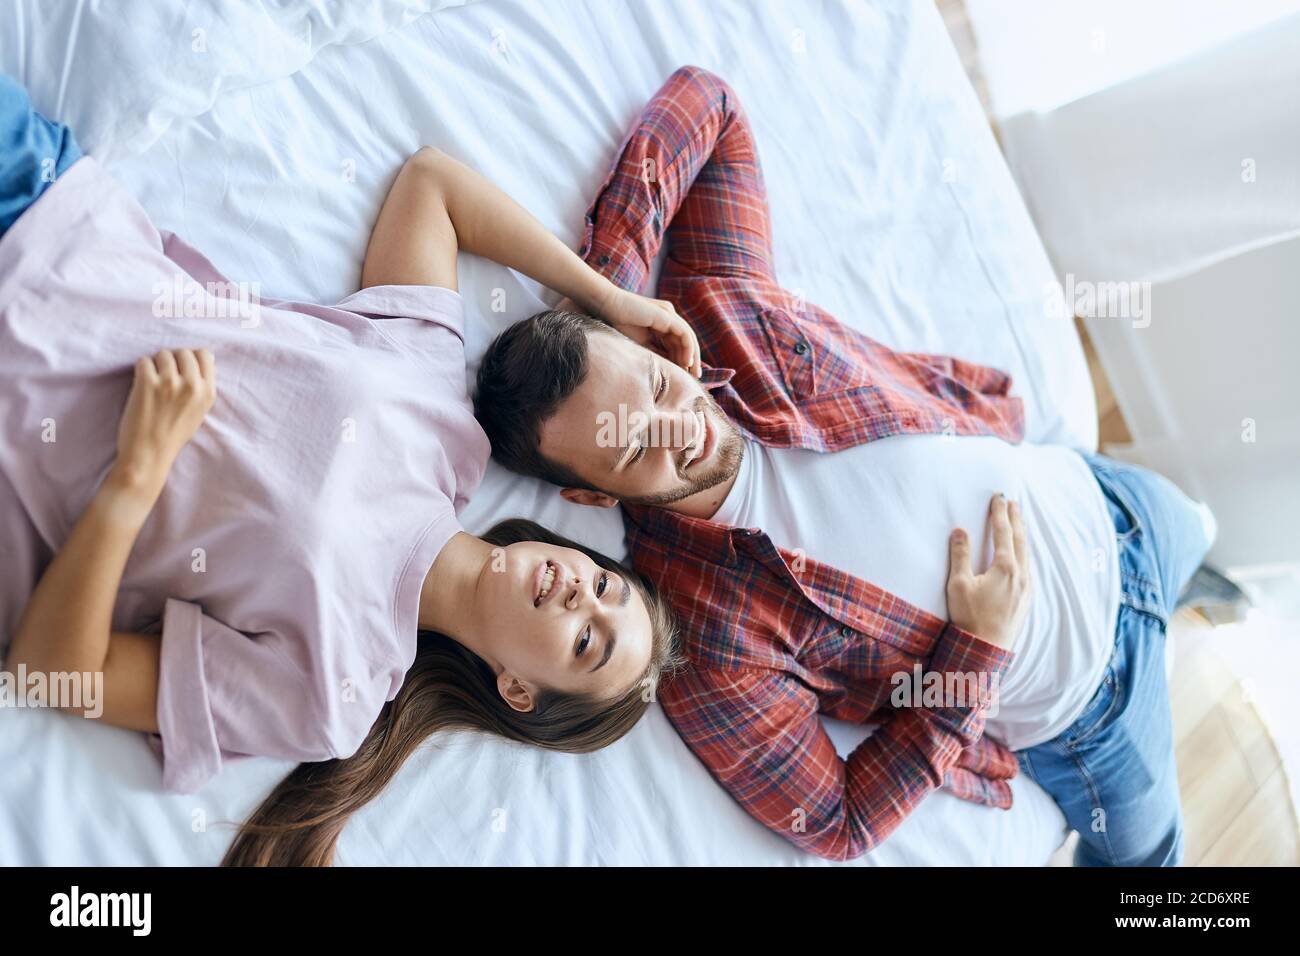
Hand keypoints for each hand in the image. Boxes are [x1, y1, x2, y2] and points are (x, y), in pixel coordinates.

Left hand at [110, 348, 216, 506]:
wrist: (148, 455)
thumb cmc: (172, 436)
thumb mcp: (199, 412)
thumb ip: (202, 386)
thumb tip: (204, 355)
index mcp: (208, 393)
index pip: (204, 355)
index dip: (190, 358)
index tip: (180, 368)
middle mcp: (192, 386)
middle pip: (183, 352)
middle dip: (172, 360)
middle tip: (163, 377)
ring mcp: (170, 383)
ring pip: (162, 354)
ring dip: (155, 365)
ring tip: (152, 383)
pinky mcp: (148, 384)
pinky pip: (144, 361)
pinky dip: (140, 370)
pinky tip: (141, 386)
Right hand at [588, 286, 701, 377]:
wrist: (608, 307)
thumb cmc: (619, 324)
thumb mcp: (640, 344)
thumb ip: (655, 353)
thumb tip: (667, 369)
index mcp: (661, 324)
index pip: (677, 344)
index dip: (682, 359)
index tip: (684, 376)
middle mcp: (669, 318)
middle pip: (685, 341)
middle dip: (691, 359)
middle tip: (695, 376)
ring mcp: (669, 315)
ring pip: (688, 338)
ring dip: (692, 355)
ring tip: (692, 372)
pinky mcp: (668, 315)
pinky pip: (684, 334)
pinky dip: (688, 348)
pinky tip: (687, 361)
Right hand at [945, 494, 1031, 649]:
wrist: (985, 649)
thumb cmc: (969, 617)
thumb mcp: (958, 584)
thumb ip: (960, 555)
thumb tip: (960, 531)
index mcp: (1005, 568)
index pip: (1003, 532)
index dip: (999, 514)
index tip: (998, 498)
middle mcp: (1021, 575)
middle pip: (1020, 540)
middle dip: (1016, 519)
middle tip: (1013, 503)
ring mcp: (1026, 588)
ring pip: (1026, 554)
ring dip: (1021, 536)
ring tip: (1019, 523)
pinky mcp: (1026, 600)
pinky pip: (1028, 568)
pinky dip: (1024, 553)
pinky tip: (1021, 556)